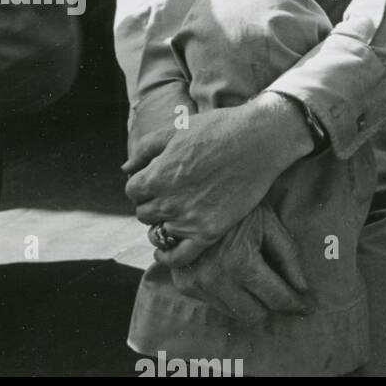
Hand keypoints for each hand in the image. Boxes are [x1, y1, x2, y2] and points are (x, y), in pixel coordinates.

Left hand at [125, 95, 313, 266]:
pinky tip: (167, 249)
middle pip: (144, 212)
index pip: (132, 191)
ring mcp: (188, 219)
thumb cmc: (219, 129)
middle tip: (173, 192)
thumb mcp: (177, 129)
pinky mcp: (208, 232)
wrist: (260, 139)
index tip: (160, 178)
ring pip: (159, 231)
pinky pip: (179, 256)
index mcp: (156, 176)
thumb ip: (145, 149)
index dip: (144, 183)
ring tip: (178, 211)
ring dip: (164, 222)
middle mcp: (168, 201)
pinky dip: (169, 256)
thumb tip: (125, 169)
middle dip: (153, 202)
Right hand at [168, 202, 313, 324]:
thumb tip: (303, 289)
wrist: (195, 196)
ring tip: (263, 285)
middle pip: (254, 315)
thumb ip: (288, 257)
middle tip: (287, 296)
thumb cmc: (240, 206)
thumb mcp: (269, 223)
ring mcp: (196, 284)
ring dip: (252, 305)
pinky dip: (232, 298)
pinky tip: (239, 279)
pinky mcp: (184, 286)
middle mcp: (215, 278)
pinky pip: (216, 305)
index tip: (307, 308)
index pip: (275, 297)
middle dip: (273, 307)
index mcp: (240, 260)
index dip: (295, 305)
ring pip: (235, 314)